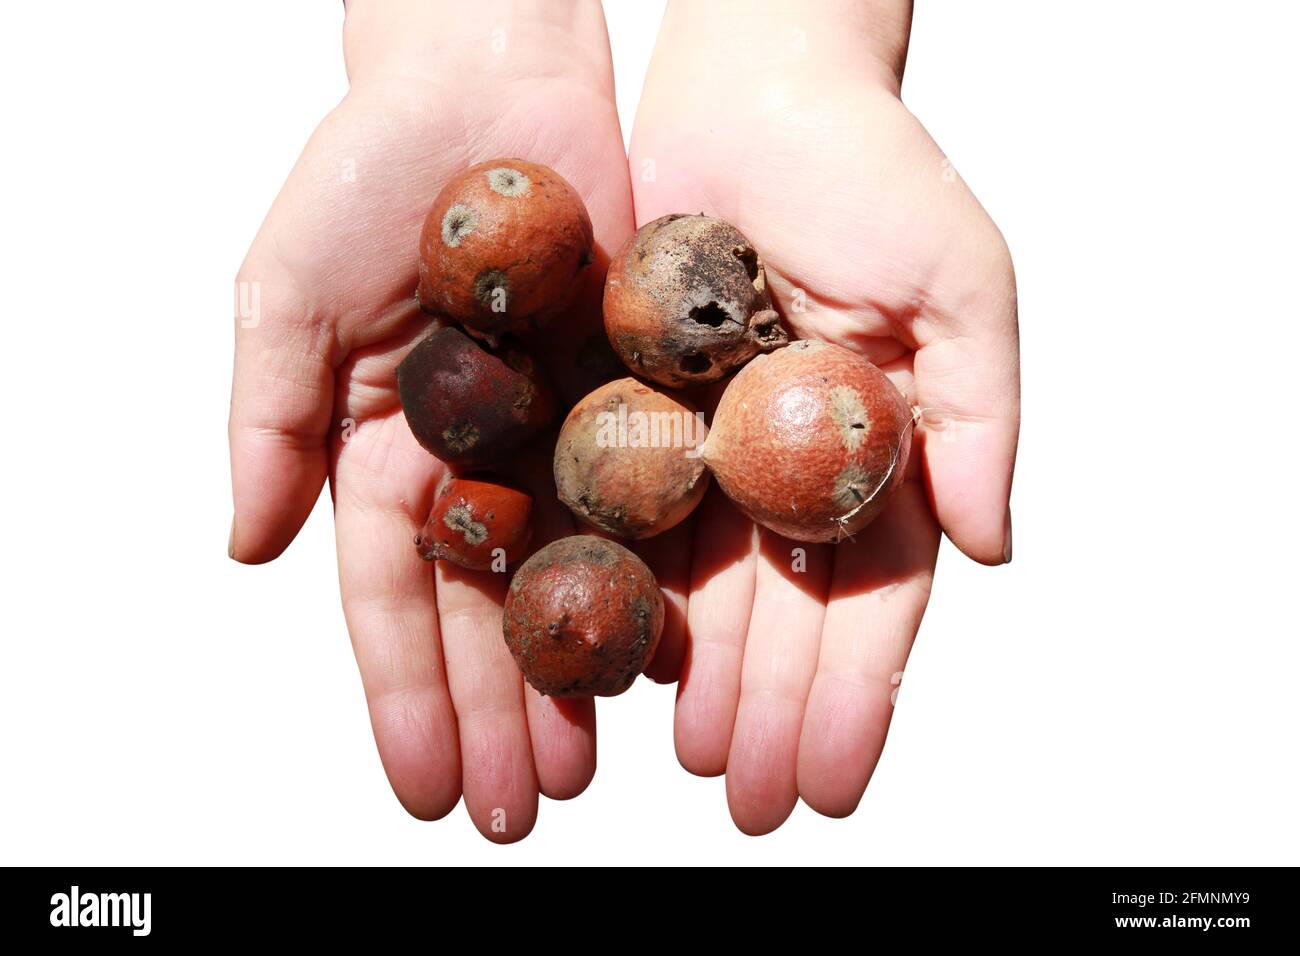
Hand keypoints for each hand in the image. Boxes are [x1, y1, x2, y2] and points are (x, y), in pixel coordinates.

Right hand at [228, 0, 632, 841]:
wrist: (489, 73)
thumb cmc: (368, 165)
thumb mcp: (287, 291)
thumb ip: (270, 420)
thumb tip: (247, 548)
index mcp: (388, 450)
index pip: (390, 600)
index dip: (403, 697)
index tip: (420, 790)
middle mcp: (477, 459)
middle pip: (485, 613)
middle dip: (495, 715)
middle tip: (512, 813)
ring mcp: (560, 433)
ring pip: (570, 579)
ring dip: (572, 678)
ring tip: (584, 770)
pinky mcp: (637, 396)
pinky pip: (650, 503)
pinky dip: (653, 582)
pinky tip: (663, 662)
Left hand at [629, 0, 1018, 832]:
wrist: (753, 84)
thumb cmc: (873, 169)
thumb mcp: (960, 287)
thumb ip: (980, 419)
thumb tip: (995, 550)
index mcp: (878, 452)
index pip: (871, 599)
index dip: (855, 695)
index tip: (832, 783)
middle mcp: (788, 464)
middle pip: (780, 613)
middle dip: (769, 713)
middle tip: (746, 804)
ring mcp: (705, 443)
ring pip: (700, 584)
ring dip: (695, 678)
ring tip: (680, 760)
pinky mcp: (627, 408)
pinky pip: (618, 512)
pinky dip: (616, 588)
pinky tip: (604, 659)